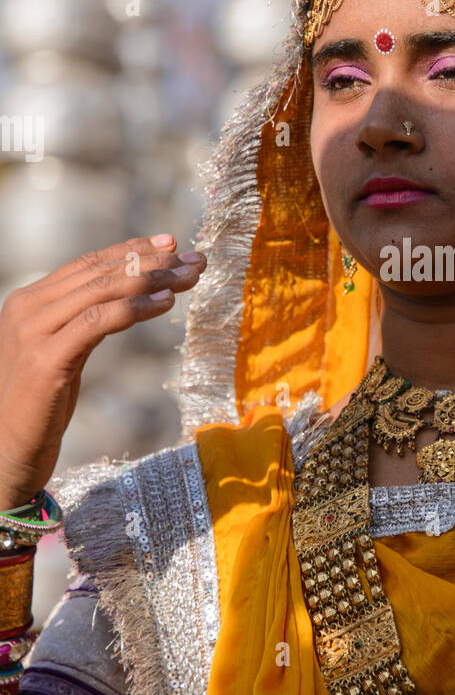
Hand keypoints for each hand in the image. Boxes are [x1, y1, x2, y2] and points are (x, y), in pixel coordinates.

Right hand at [0, 235, 205, 510]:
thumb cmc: (38, 404)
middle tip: (194, 260)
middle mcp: (27, 308)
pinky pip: (98, 322)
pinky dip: (134, 308)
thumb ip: (84, 322)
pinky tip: (165, 304)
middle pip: (100, 272)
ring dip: (153, 281)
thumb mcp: (62, 351)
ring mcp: (33, 332)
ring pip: (102, 291)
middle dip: (152, 262)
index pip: (88, 263)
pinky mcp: (45, 360)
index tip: (172, 243)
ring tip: (188, 278)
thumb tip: (128, 297)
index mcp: (29, 300)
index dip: (131, 249)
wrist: (3, 451)